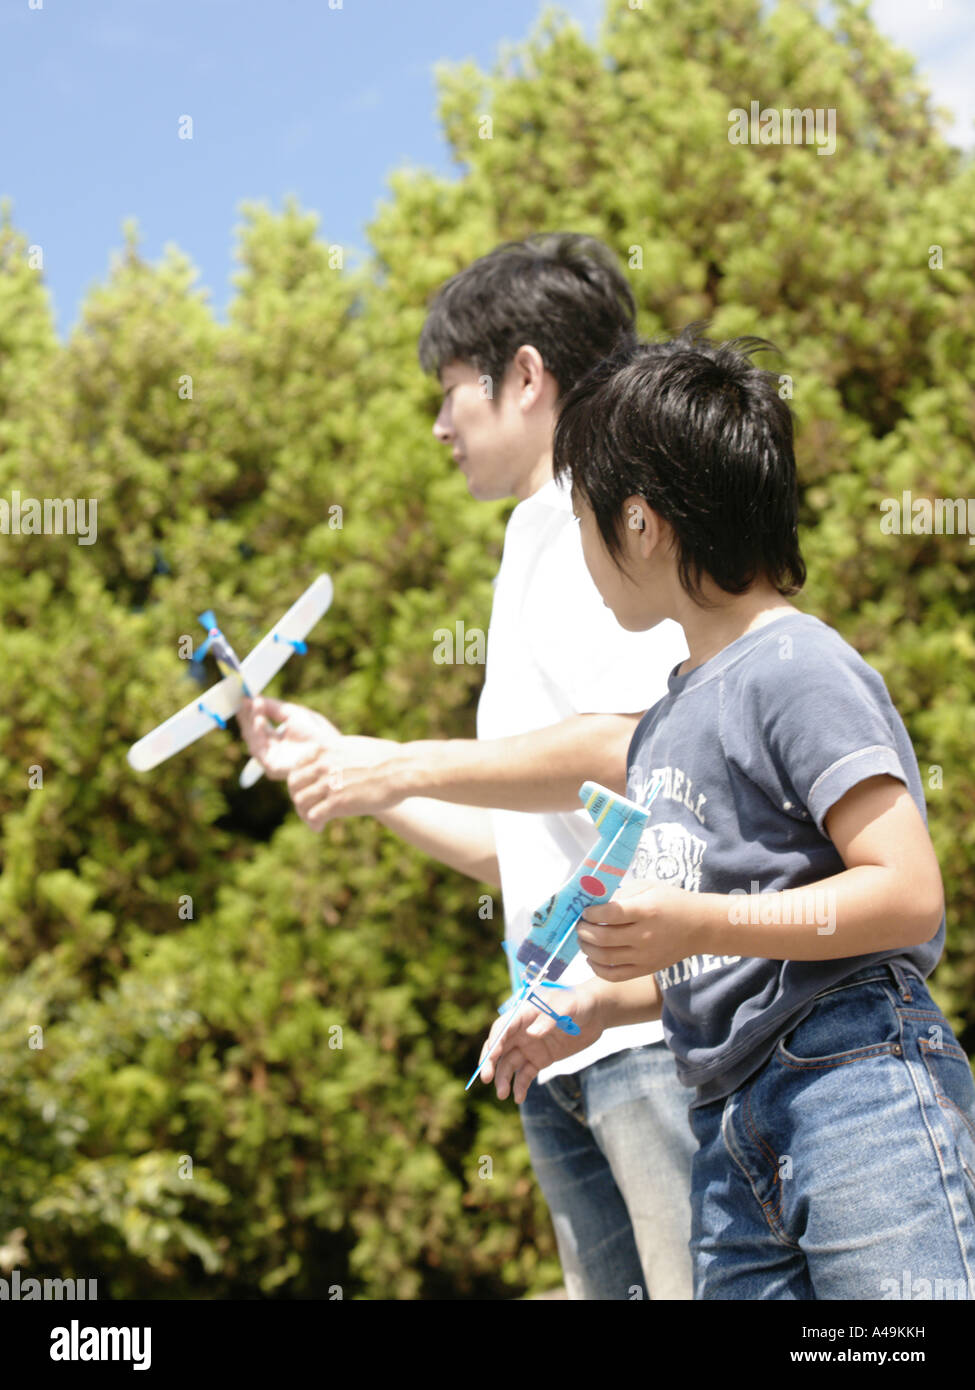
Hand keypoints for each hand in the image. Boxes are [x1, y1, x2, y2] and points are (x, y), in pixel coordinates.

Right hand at [237, 696, 339, 780]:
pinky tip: (260, 718)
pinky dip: (257, 731)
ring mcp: (272, 760)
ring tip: (254, 703)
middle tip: (243, 698)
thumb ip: (274, 707)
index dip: (253, 712)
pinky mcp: (271, 767)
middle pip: (253, 732)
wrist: (329, 750)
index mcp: (281, 740)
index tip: (246, 697)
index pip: (261, 726)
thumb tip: (255, 698)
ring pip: (253, 739)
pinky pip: (258, 748)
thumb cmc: (318, 734)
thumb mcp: (294, 713)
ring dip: (251, 720)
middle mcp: (275, 751)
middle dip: (247, 715)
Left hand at [284, 734, 408, 829]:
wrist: (402, 770)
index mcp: (326, 748)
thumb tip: (342, 763)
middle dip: (298, 797)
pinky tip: (320, 828)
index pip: (298, 765)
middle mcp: (323, 764)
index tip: (306, 789)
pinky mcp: (337, 803)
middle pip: (294, 784)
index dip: (300, 780)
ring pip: (301, 801)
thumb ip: (342, 754)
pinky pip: (313, 816)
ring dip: (304, 813)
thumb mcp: (357, 747)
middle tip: (307, 807)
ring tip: (315, 820)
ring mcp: (328, 784)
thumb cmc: (390, 759)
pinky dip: (314, 824)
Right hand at [476, 981, 606, 1103]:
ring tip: (503, 1094)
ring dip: (503, 1078)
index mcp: (524, 1013)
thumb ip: (549, 1020)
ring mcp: (529, 1046)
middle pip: (499, 1047)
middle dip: (490, 1062)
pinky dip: (520, 1086)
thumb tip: (531, 1033)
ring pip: (509, 1063)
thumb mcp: (566, 1008)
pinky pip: (525, 1074)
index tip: (490, 1057)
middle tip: (486, 1078)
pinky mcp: (539, 1060)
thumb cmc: (578, 1003)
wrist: (595, 1014)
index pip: (503, 1027)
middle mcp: (522, 1030)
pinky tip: (518, 1098)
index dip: (495, 1041)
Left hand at [577, 880, 699, 980]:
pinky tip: (592, 957)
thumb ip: (622, 894)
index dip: (591, 913)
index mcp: (646, 911)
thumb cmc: (671, 902)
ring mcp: (645, 956)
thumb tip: (595, 904)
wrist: (700, 926)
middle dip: (584, 931)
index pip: (609, 914)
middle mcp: (645, 936)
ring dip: (586, 948)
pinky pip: (615, 975)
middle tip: (580, 925)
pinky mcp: (646, 969)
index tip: (586, 911)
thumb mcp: (648, 887)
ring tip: (584, 939)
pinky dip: (597, 968)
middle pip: (603, 938)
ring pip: (605, 958)